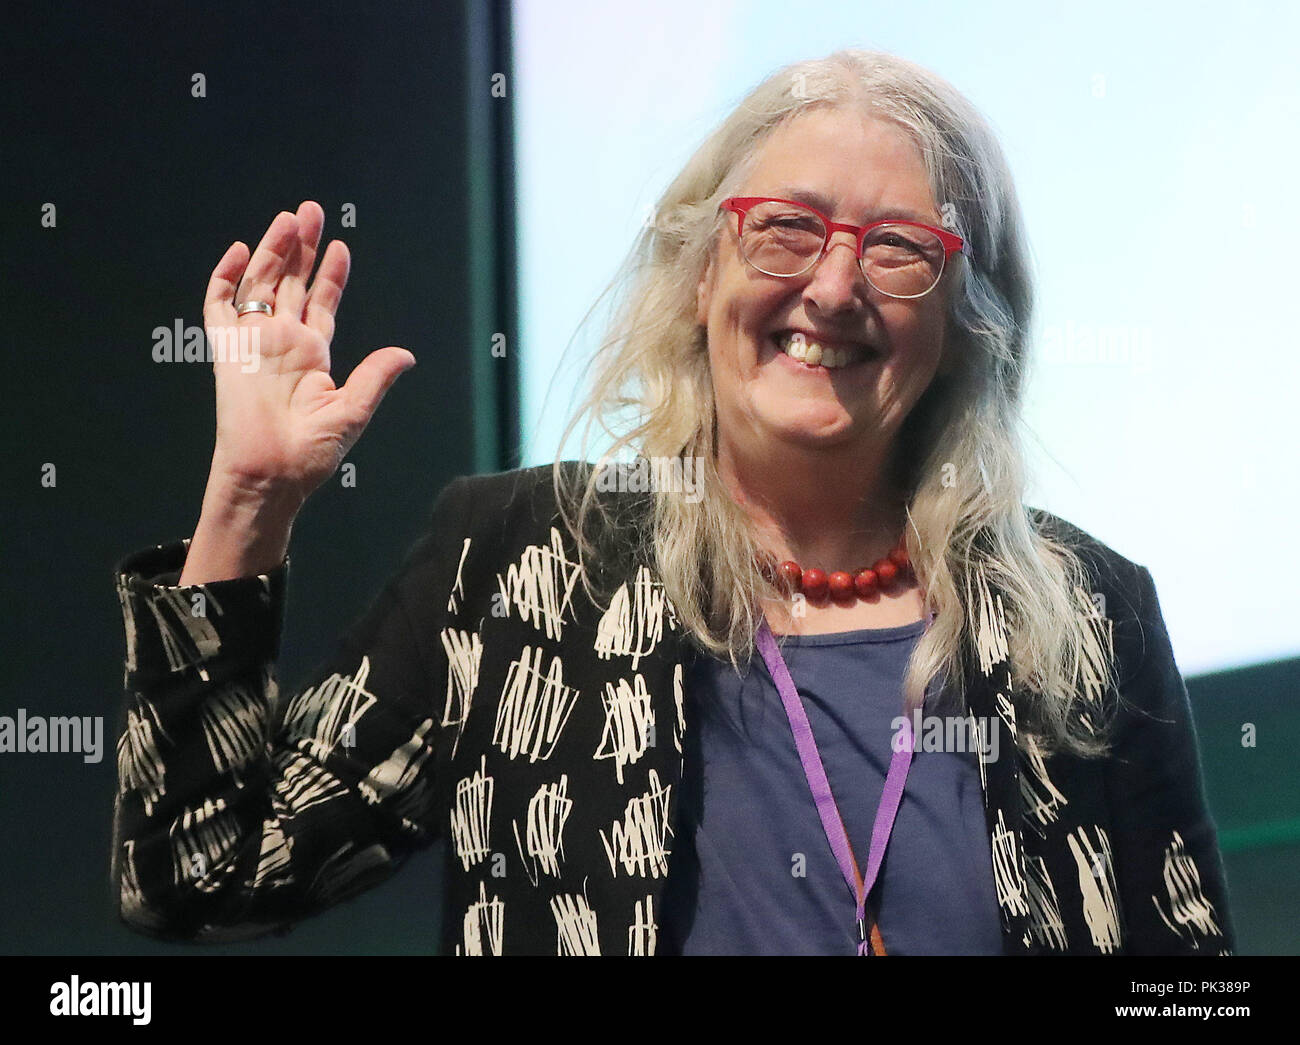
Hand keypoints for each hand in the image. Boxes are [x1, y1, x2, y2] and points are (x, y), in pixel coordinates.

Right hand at [201, 200, 414, 507]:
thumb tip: (406, 354)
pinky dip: (226, 278)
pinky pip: (219, 306)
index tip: (341, 246)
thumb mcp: (352, 411)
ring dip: (274, 251)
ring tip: (288, 219)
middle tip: (311, 211)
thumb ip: (375, 377)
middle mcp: (282, 343)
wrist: (271, 474)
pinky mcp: (226, 350)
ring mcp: (253, 343)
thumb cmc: (310, 453)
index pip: (321, 304)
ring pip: (261, 284)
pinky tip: (243, 251)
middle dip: (302, 248)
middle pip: (291, 283)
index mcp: (312, 355)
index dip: (331, 275)